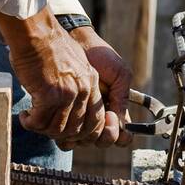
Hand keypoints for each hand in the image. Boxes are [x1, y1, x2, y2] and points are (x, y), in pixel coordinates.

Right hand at [0, 6, 105, 148]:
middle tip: (45, 125)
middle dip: (60, 133)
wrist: (35, 31)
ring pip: (58, 130)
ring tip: (32, 120)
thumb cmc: (48, 45)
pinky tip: (25, 116)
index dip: (84, 133)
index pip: (97, 120)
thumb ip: (78, 83)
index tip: (68, 131)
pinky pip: (40, 123)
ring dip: (43, 129)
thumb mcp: (74, 63)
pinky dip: (31, 123)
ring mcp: (68, 94)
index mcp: (91, 81)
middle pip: (79, 130)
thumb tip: (72, 104)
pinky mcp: (49, 96)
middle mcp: (83, 89)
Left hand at [66, 27, 133, 147]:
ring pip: (81, 143)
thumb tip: (123, 125)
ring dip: (82, 136)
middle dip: (101, 135)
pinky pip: (63, 137)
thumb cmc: (101, 56)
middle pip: (100, 142)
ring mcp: (78, 117)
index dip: (118, 135)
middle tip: (97, 114)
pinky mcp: (61, 115)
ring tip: (78, 116)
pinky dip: (64, 134)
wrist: (75, 42)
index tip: (111, 118)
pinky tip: (64, 117)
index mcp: (114, 110)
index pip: (121, 136)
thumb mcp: (119, 74)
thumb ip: (122, 98)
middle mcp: (96, 117)